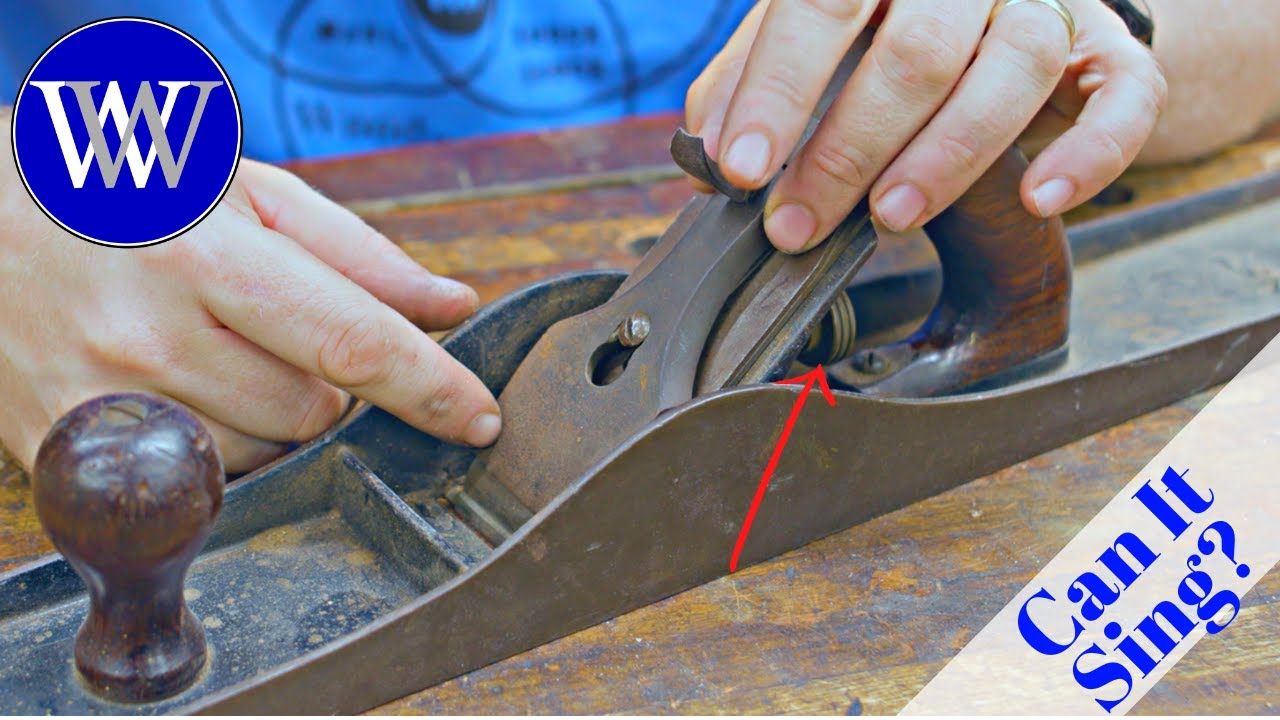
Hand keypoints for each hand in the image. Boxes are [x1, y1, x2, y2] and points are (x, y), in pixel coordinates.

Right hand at [0, 153, 500, 472]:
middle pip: (315, 414)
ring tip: (220, 351)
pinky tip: (186, 393)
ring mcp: (103, 403)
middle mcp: (150, 336)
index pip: (352, 345)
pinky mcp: (67, 452)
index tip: (481, 418)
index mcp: (204, 254)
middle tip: (281, 333)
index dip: (432, 388)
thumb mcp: (239, 190)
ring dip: (274, 418)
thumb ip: (353, 252)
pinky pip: (195, 484)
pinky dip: (220, 449)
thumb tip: (449, 305)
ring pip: (262, 456)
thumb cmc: (125, 192)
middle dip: (332, 386)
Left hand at [685, 0, 1166, 252]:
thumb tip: (708, 147)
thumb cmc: (886, 18)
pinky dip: (1089, 154)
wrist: (997, 0)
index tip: (742, 168)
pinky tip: (1040, 200)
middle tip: (799, 223)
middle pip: (917, 48)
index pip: (822, 2)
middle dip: (848, 148)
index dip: (777, 89)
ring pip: (1015, 67)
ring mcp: (1049, 1)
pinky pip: (1125, 95)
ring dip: (947, 155)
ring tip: (890, 217)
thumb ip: (755, 75)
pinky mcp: (1110, 49)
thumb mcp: (810, 29)